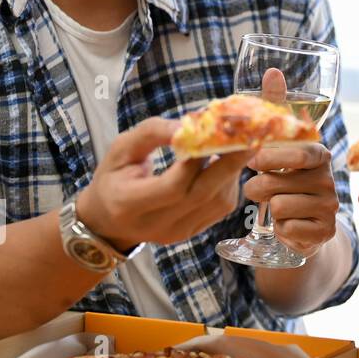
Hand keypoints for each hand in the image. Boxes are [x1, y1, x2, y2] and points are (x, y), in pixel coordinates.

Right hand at [76, 116, 256, 252]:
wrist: (108, 221)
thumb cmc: (114, 177)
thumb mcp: (120, 149)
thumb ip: (151, 133)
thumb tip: (187, 125)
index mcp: (129, 204)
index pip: (173, 186)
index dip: (196, 160)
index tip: (212, 133)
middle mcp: (156, 224)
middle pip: (203, 194)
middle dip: (230, 162)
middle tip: (251, 135)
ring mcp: (177, 232)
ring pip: (218, 202)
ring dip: (231, 171)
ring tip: (236, 146)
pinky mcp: (192, 232)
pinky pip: (221, 208)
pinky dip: (228, 183)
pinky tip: (224, 165)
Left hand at [242, 68, 340, 258]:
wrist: (306, 224)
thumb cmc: (287, 178)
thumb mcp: (280, 145)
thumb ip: (276, 108)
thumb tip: (272, 71)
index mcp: (319, 154)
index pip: (297, 151)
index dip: (270, 158)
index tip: (254, 161)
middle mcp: (329, 178)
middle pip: (276, 183)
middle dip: (257, 188)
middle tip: (256, 189)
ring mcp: (330, 206)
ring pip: (277, 206)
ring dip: (268, 209)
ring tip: (276, 205)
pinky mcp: (325, 232)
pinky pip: (287, 229)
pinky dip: (280, 228)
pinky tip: (287, 224)